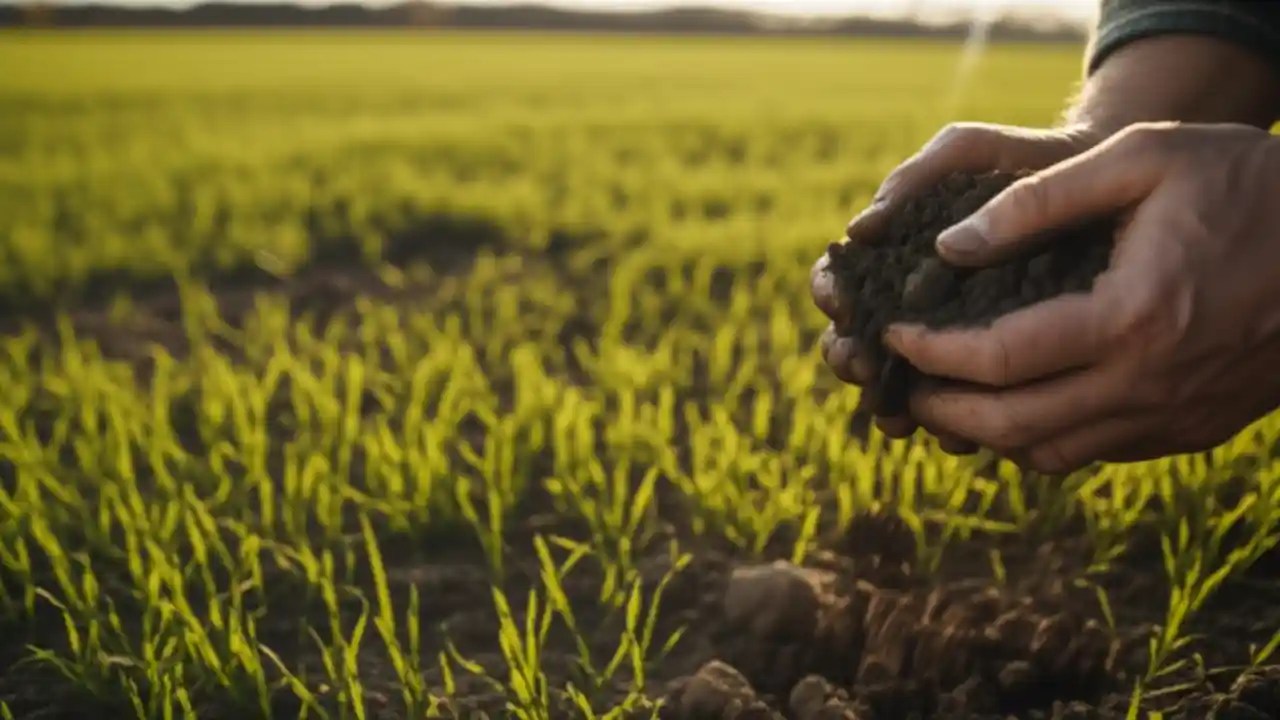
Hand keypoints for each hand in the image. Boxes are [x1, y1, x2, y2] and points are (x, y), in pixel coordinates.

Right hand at [813, 121, 1099, 443]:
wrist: (1120, 189)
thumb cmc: (1034, 161)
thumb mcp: (972, 153)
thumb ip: (915, 178)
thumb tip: (860, 230)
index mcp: (896, 253)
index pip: (842, 279)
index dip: (833, 293)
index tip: (844, 303)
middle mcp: (917, 305)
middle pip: (857, 344)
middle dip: (851, 358)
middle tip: (864, 364)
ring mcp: (956, 345)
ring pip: (903, 390)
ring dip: (892, 406)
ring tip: (903, 414)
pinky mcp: (1001, 378)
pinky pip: (966, 415)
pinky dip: (955, 427)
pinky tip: (961, 432)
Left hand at [886, 122, 1279, 473]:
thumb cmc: (1247, 184)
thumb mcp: (1143, 160)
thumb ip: (1039, 201)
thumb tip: (951, 246)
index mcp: (1132, 319)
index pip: (998, 359)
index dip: (932, 352)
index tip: (894, 334)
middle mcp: (1150, 384)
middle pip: (1012, 425)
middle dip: (943, 411)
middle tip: (904, 386)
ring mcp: (1176, 416)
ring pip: (1052, 453)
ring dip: (988, 434)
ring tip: (948, 400)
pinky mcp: (1195, 429)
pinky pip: (1098, 452)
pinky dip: (1044, 437)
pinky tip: (1020, 403)